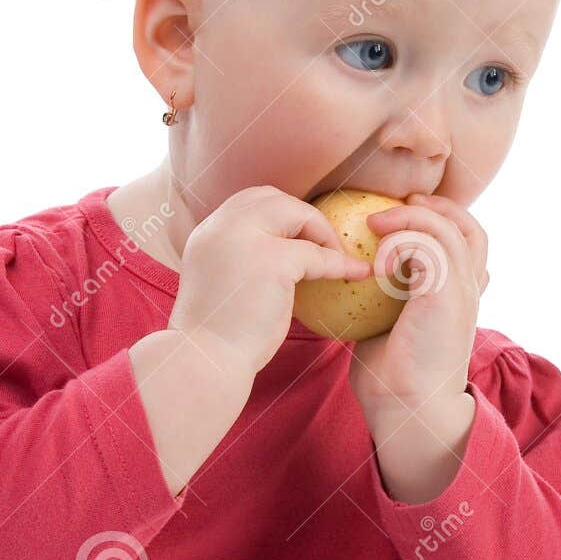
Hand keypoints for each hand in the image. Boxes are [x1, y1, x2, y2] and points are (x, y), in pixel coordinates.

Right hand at [168, 185, 371, 377]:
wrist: (205, 361)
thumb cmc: (214, 339)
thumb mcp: (222, 286)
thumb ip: (242, 262)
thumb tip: (284, 257)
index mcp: (207, 233)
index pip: (249, 202)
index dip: (280, 215)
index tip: (299, 240)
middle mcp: (222, 226)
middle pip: (273, 198)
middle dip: (303, 217)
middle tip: (324, 247)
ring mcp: (246, 238)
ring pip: (298, 214)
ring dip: (323, 233)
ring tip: (338, 258)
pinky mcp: (273, 261)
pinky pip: (318, 254)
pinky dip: (339, 263)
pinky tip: (355, 273)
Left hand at [348, 194, 487, 500]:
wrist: (406, 409)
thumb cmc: (392, 378)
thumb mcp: (389, 327)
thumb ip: (386, 300)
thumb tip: (353, 278)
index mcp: (459, 297)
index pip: (470, 243)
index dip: (445, 219)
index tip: (406, 213)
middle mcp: (468, 292)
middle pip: (470, 229)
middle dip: (436, 207)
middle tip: (397, 206)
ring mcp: (461, 293)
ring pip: (449, 230)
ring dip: (408, 220)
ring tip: (374, 226)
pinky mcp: (445, 297)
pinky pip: (428, 247)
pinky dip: (399, 245)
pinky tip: (374, 266)